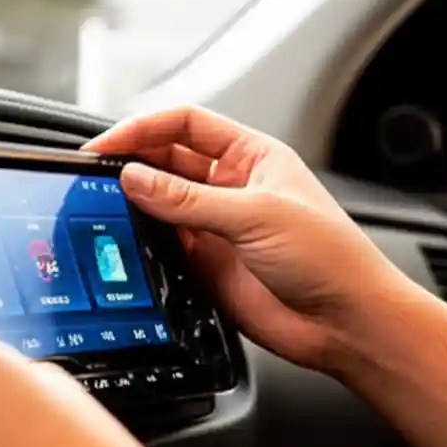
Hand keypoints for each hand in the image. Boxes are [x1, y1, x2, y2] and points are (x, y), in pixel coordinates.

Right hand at [85, 106, 424, 372]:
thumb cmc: (331, 257)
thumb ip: (189, 200)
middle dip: (133, 162)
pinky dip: (143, 243)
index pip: (187, 125)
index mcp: (253, 156)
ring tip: (105, 207)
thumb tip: (136, 178)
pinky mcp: (209, 267)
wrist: (348, 322)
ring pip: (162, 205)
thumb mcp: (257, 215)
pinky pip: (164, 247)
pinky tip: (129, 243)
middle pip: (167, 161)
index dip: (145, 127)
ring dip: (136, 204)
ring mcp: (219, 228)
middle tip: (97, 174)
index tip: (110, 143)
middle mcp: (233, 187)